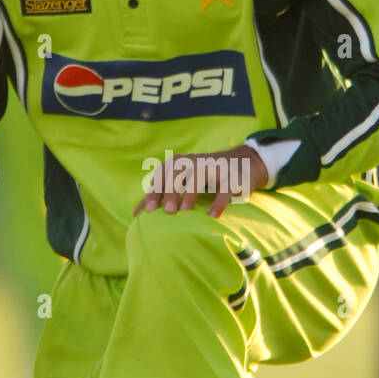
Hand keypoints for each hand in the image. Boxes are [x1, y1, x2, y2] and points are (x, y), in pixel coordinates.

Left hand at [133, 146, 267, 219]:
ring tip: (184, 211)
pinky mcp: (232, 177)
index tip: (149, 210)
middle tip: (167, 212)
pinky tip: (212, 215)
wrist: (243, 163)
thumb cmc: (204, 177)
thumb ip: (160, 195)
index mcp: (181, 163)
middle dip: (171, 190)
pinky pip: (225, 188)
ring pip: (199, 176)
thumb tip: (136, 214)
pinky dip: (218, 201)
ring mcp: (214, 167)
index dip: (156, 190)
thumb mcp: (182, 181)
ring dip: (190, 193)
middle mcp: (196, 161)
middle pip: (178, 172)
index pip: (163, 173)